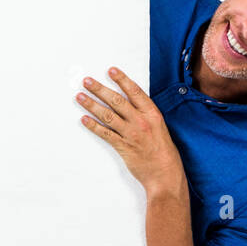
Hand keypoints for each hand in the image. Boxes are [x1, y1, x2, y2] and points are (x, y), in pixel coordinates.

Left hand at [76, 68, 183, 195]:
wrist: (166, 175)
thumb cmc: (165, 152)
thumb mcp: (160, 127)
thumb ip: (145, 115)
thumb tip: (130, 104)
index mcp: (153, 114)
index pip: (135, 92)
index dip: (122, 80)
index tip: (111, 70)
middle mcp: (141, 122)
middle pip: (117, 101)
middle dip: (100, 89)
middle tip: (87, 81)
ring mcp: (131, 134)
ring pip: (107, 115)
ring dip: (91, 104)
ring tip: (80, 97)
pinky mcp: (123, 147)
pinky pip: (105, 134)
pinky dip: (93, 126)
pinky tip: (84, 119)